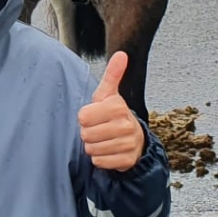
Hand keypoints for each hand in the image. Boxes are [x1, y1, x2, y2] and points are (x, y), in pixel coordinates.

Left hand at [79, 52, 145, 171]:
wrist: (135, 139)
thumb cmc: (114, 115)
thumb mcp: (109, 94)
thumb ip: (112, 74)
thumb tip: (121, 54)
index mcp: (118, 106)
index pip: (82, 116)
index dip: (85, 117)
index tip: (95, 116)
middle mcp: (125, 125)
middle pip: (86, 134)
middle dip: (88, 133)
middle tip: (98, 129)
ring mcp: (127, 144)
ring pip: (92, 149)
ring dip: (93, 146)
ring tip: (103, 139)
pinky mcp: (126, 160)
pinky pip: (99, 162)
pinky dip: (100, 158)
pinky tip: (107, 151)